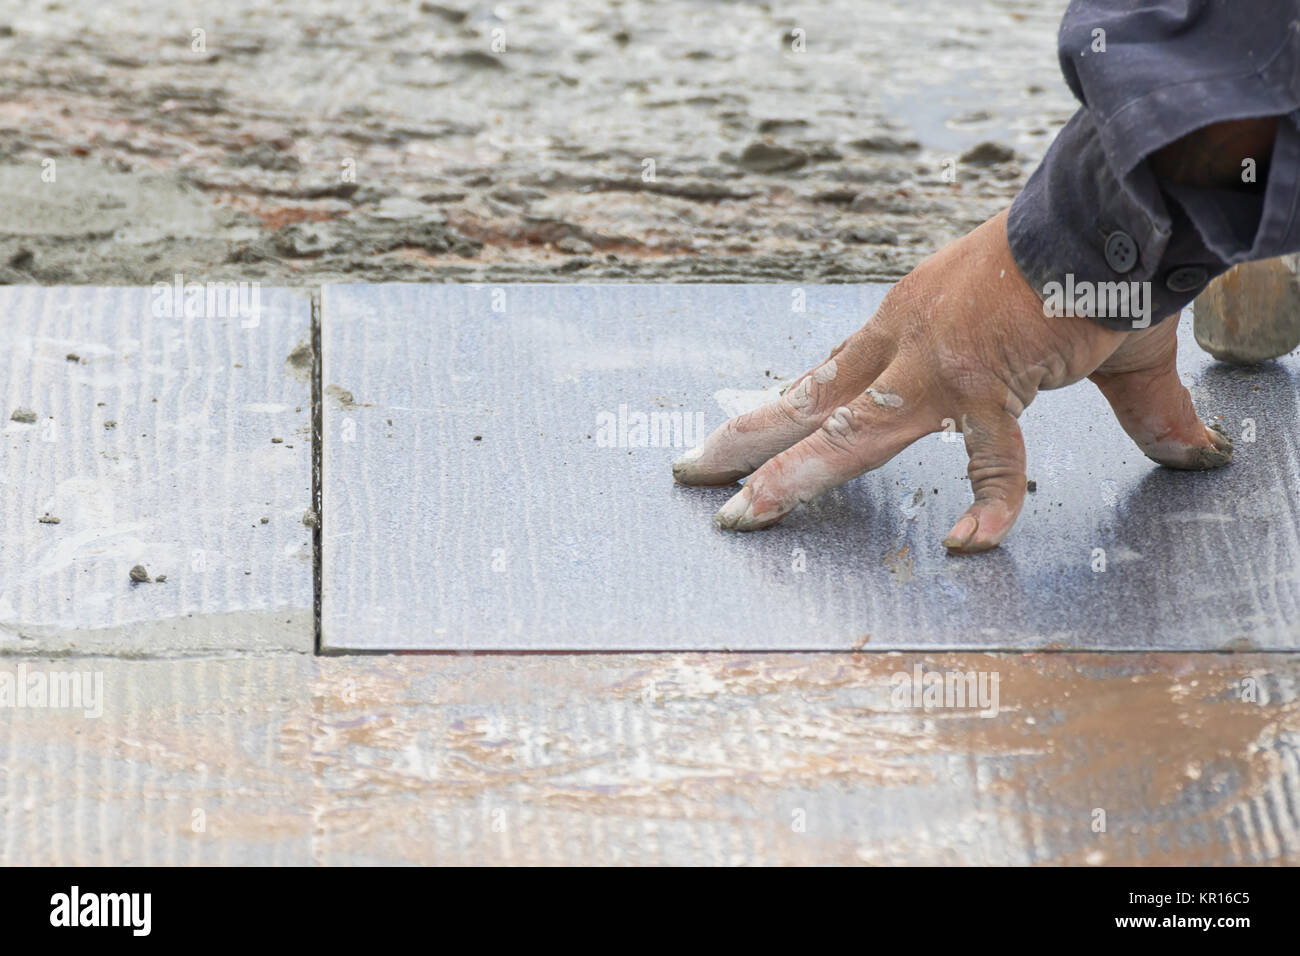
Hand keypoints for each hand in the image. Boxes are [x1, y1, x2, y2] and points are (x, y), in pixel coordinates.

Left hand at [672, 209, 1231, 551]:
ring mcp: (939, 367)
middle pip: (809, 401)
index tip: (738, 431)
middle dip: (747, 441)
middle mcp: (906, 344)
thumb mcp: (1077, 346)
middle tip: (691, 474)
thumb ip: (1126, 408)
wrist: (1111, 212)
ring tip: (740, 518)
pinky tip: (965, 547)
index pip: (827, 374)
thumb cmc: (1089, 267)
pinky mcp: (990, 385)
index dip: (781, 408)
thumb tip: (1189, 449)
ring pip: (850, 432)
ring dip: (792, 477)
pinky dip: (987, 506)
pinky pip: (989, 460)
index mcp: (909, 324)